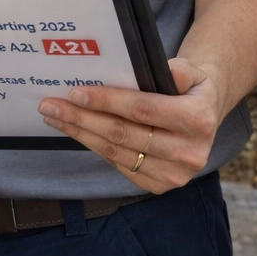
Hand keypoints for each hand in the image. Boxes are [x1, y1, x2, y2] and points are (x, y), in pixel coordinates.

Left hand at [38, 58, 219, 193]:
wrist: (206, 116)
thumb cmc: (191, 89)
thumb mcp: (194, 71)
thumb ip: (179, 70)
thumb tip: (156, 71)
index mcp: (197, 119)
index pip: (143, 110)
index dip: (107, 102)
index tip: (76, 93)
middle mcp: (188, 152)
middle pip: (123, 135)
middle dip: (82, 118)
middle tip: (50, 106)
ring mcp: (174, 174)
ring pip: (116, 153)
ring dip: (81, 134)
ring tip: (54, 117)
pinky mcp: (160, 185)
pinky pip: (119, 165)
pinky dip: (94, 147)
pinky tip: (76, 131)